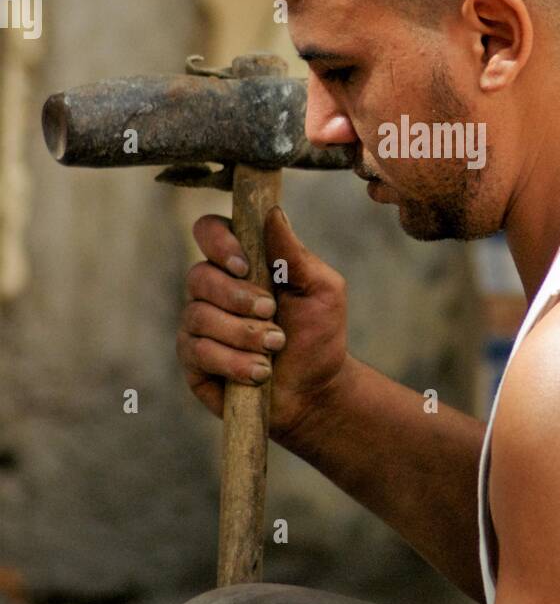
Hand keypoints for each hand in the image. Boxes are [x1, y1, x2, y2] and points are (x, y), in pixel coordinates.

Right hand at [177, 206, 348, 437]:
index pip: (209, 231)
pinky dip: (233, 362)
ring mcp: (200, 323)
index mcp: (242, 262)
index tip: (244, 265)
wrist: (316, 391)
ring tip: (274, 348)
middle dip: (238, 298)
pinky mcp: (194, 359)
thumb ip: (295, 253)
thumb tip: (272, 212)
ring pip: (199, 316)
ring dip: (243, 334)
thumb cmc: (319, 335)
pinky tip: (259, 372)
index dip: (219, 242)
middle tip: (272, 313)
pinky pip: (198, 351)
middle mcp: (214, 289)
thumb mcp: (321, 290)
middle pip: (199, 276)